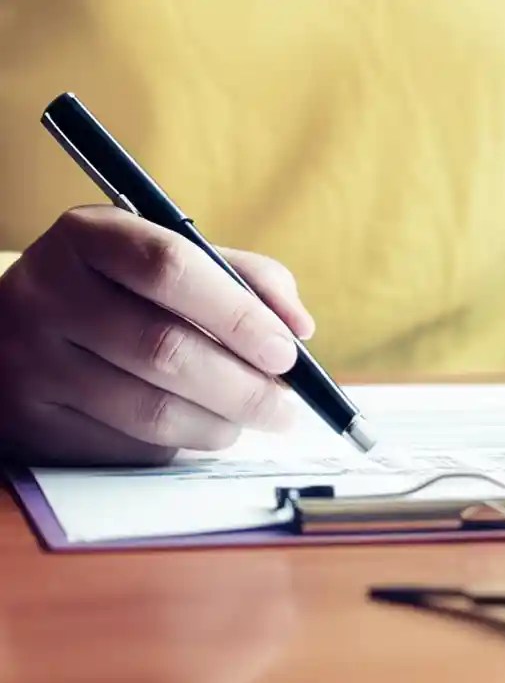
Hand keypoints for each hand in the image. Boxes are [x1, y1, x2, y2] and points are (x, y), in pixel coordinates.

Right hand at [0, 206, 314, 464]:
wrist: (17, 330)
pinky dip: (180, 444)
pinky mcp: (30, 420)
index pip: (170, 268)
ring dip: (221, 424)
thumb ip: (245, 278)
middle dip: (245, 387)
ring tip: (251, 419)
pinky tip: (198, 428)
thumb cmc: (123, 292)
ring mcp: (30, 359)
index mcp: (89, 236)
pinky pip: (127, 446)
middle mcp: (47, 292)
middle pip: (165, 349)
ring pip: (151, 409)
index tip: (286, 351)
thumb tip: (298, 328)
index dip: (238, 314)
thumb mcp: (171, 259)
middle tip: (285, 406)